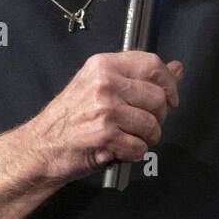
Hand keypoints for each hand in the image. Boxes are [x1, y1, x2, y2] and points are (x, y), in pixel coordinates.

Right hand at [29, 51, 183, 181]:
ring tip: (125, 138)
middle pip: (158, 98)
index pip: (152, 64)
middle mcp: (105, 84)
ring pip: (152, 125)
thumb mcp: (99, 87)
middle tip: (139, 125)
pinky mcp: (106, 135)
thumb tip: (177, 68)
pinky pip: (140, 147)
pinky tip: (117, 149)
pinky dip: (132, 154)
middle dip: (157, 117)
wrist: (41, 148)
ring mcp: (105, 109)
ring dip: (145, 139)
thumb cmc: (69, 119)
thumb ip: (139, 77)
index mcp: (103, 65)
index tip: (170, 98)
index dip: (169, 83)